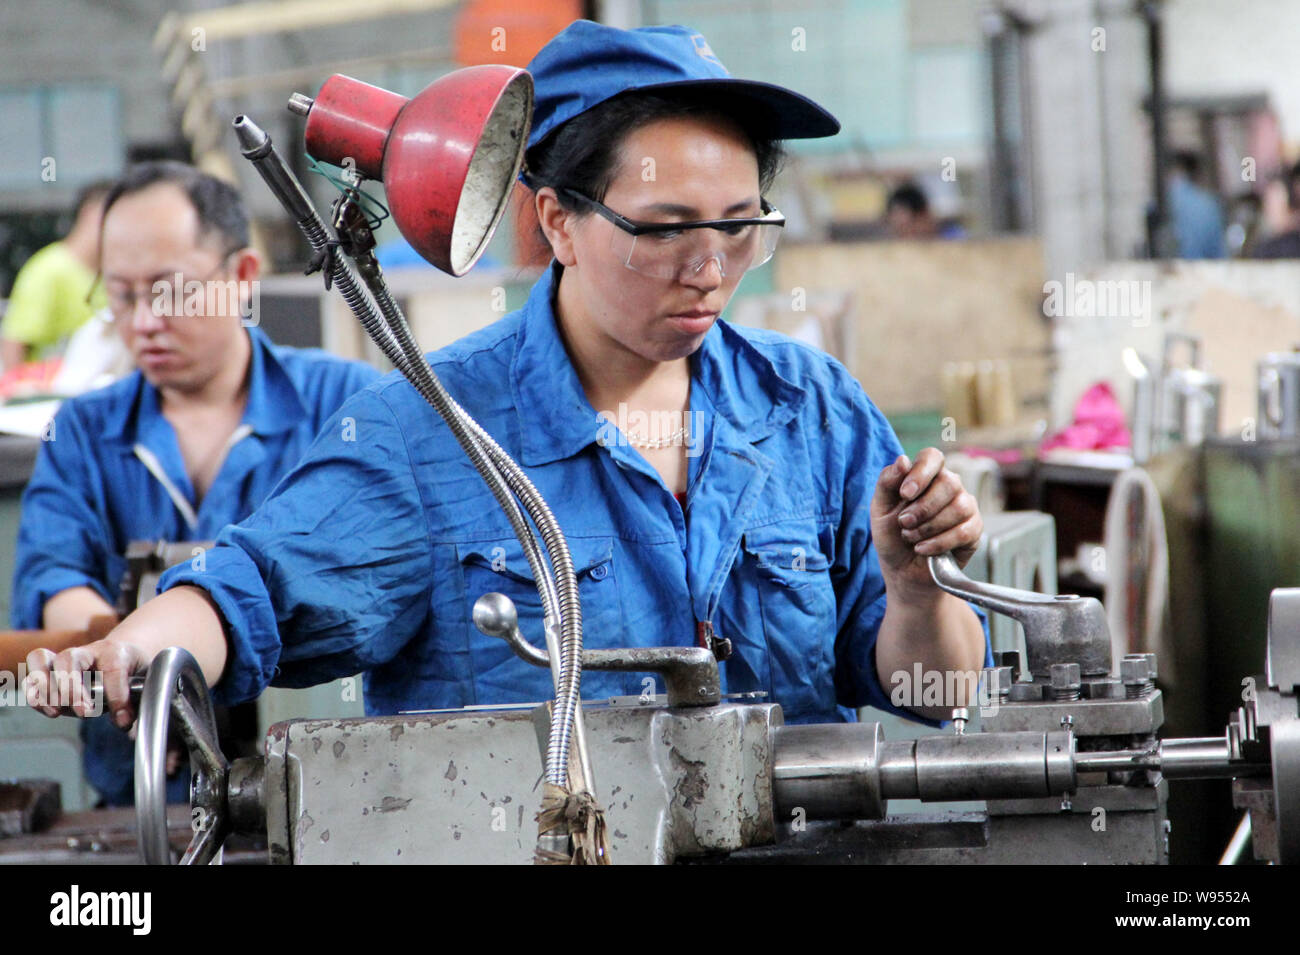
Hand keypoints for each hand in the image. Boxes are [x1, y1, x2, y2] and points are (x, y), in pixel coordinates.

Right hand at [23, 638, 150, 728]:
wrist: (121, 657)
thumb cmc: (131, 671)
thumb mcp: (143, 683)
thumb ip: (133, 703)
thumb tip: (123, 724)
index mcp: (115, 651)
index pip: (113, 668)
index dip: (116, 696)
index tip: (123, 719)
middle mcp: (87, 651)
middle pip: (68, 658)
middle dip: (72, 689)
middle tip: (85, 712)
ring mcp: (64, 659)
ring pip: (40, 658)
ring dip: (44, 688)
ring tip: (56, 711)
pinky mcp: (49, 672)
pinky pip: (30, 676)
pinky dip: (34, 695)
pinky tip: (49, 710)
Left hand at [870, 448, 982, 595]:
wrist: (903, 570)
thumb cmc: (891, 536)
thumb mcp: (880, 509)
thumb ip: (887, 482)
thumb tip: (903, 460)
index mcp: (925, 475)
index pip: (932, 457)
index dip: (921, 472)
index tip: (905, 493)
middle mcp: (949, 486)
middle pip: (949, 482)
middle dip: (922, 508)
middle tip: (904, 523)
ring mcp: (965, 506)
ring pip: (959, 507)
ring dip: (928, 527)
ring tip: (911, 538)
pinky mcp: (974, 529)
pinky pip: (964, 531)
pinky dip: (939, 542)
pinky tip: (923, 549)